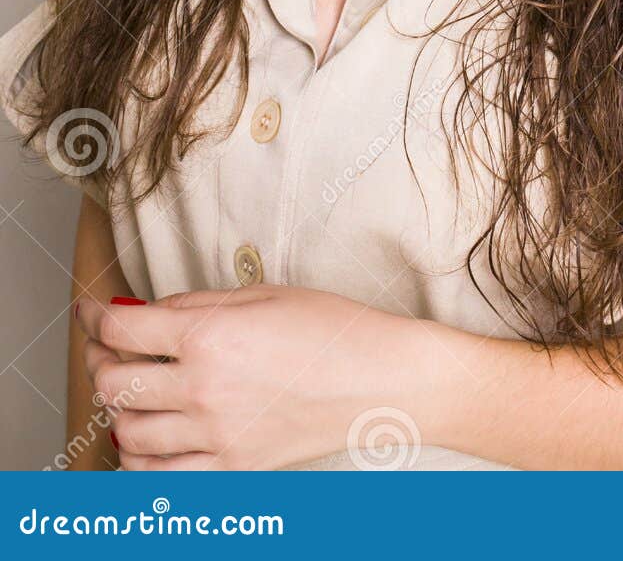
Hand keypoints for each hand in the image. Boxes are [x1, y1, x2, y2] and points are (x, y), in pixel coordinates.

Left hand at [75, 284, 415, 469]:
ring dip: (116, 411)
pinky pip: (160, 478)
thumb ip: (194, 305)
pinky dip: (139, 460)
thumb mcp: (259, 294)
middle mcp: (203, 389)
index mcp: (208, 337)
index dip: (96, 317)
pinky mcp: (232, 469)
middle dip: (99, 361)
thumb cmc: (329, 329)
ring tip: (127, 392)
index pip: (121, 330)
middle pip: (114, 384)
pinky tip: (144, 440)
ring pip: (127, 435)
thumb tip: (145, 312)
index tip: (94, 312)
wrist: (378, 380)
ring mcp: (215, 436)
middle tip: (105, 348)